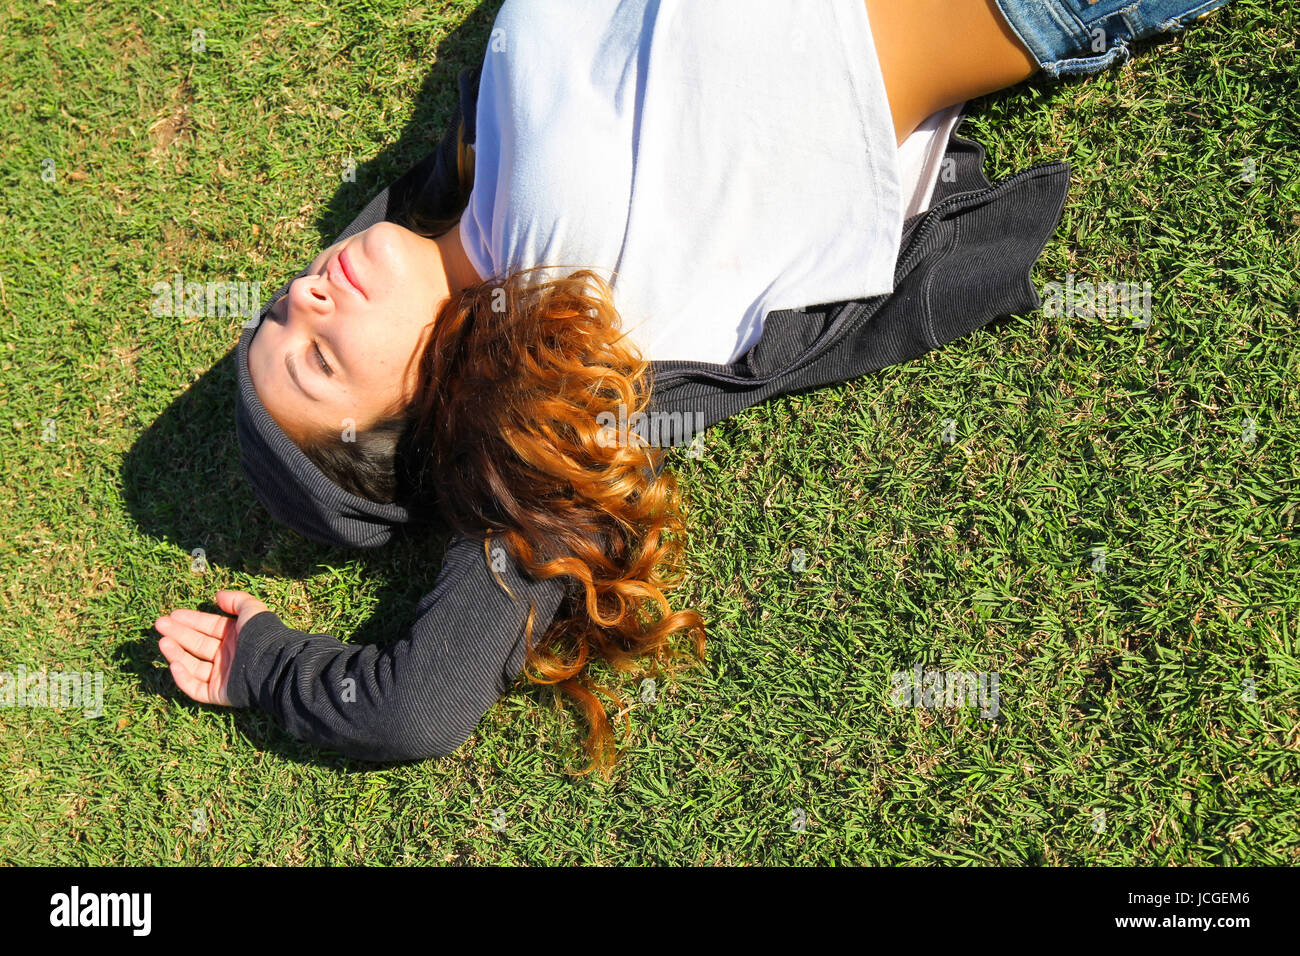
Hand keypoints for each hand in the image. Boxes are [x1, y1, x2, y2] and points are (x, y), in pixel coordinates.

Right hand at [155, 590, 269, 706]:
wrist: (273, 664)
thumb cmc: (263, 635)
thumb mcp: (252, 610)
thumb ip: (236, 600)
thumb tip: (217, 596)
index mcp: (235, 636)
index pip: (208, 627)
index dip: (190, 620)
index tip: (172, 614)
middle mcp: (227, 655)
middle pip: (197, 644)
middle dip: (178, 633)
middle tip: (160, 624)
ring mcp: (222, 675)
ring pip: (192, 665)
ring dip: (176, 653)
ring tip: (163, 641)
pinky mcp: (218, 693)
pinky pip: (196, 687)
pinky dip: (183, 677)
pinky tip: (174, 663)